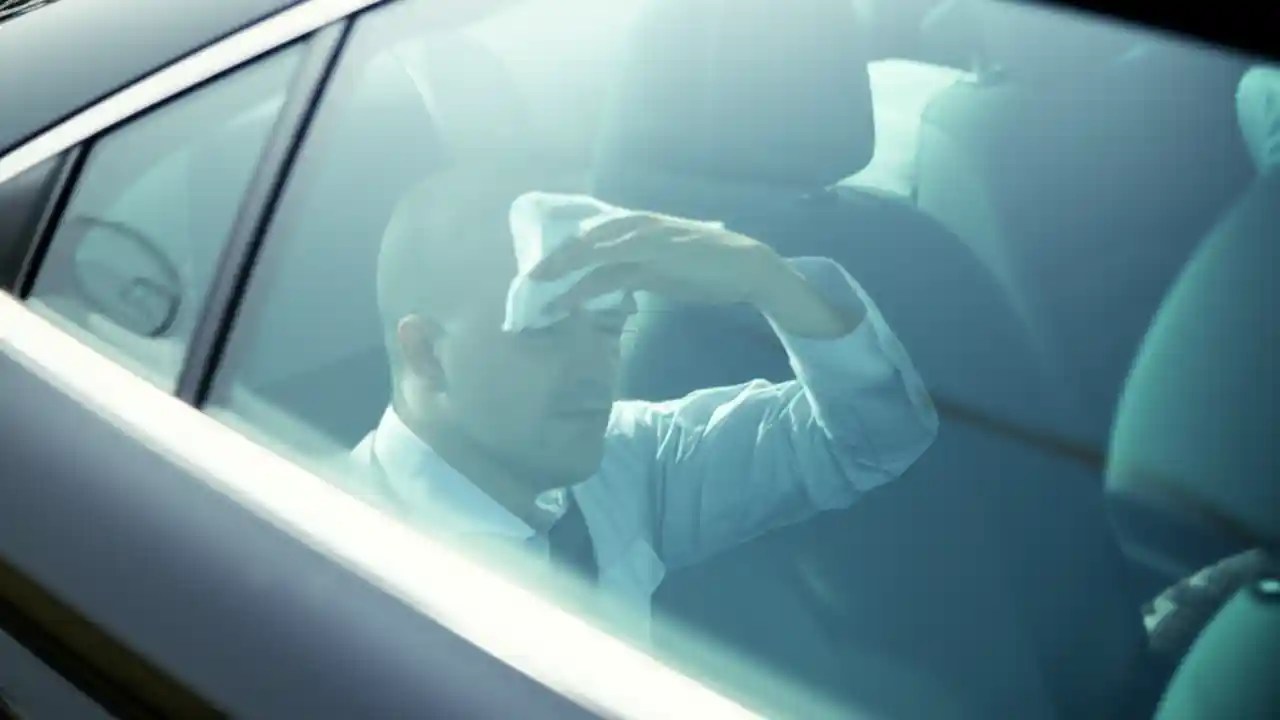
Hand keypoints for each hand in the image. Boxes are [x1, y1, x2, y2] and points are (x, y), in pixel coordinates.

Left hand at [530, 213, 863, 337]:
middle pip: (584, 240)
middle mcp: (638, 226)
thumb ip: (634, 273)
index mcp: (638, 227)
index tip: (539, 271)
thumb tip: (606, 289)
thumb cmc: (707, 270)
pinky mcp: (657, 256)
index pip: (591, 237)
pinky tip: (569, 296)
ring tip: (537, 287)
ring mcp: (647, 238)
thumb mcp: (662, 271)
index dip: (564, 252)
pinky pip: (613, 268)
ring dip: (562, 268)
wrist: (748, 269)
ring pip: (593, 250)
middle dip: (554, 258)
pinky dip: (588, 282)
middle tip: (527, 280)